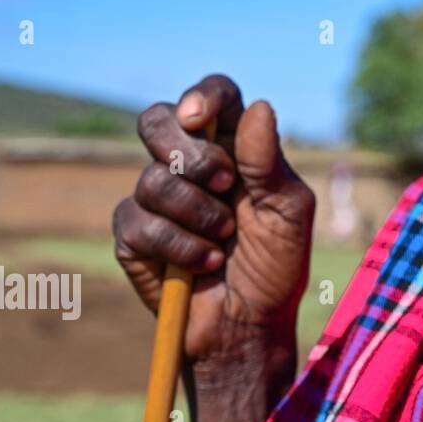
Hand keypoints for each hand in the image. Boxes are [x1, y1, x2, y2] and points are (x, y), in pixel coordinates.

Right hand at [113, 75, 315, 366]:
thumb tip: (258, 106)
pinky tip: (205, 263)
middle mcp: (191, 166)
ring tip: (225, 239)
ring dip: (198, 213)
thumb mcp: (288, 212)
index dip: (202, 97)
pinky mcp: (133, 234)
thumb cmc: (277, 266)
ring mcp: (157, 198)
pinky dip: (180, 245)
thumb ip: (267, 162)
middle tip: (225, 185)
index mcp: (234, 149)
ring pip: (154, 177)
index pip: (213, 97)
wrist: (250, 324)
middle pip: (157, 121)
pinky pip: (138, 220)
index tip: (200, 118)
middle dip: (189, 154)